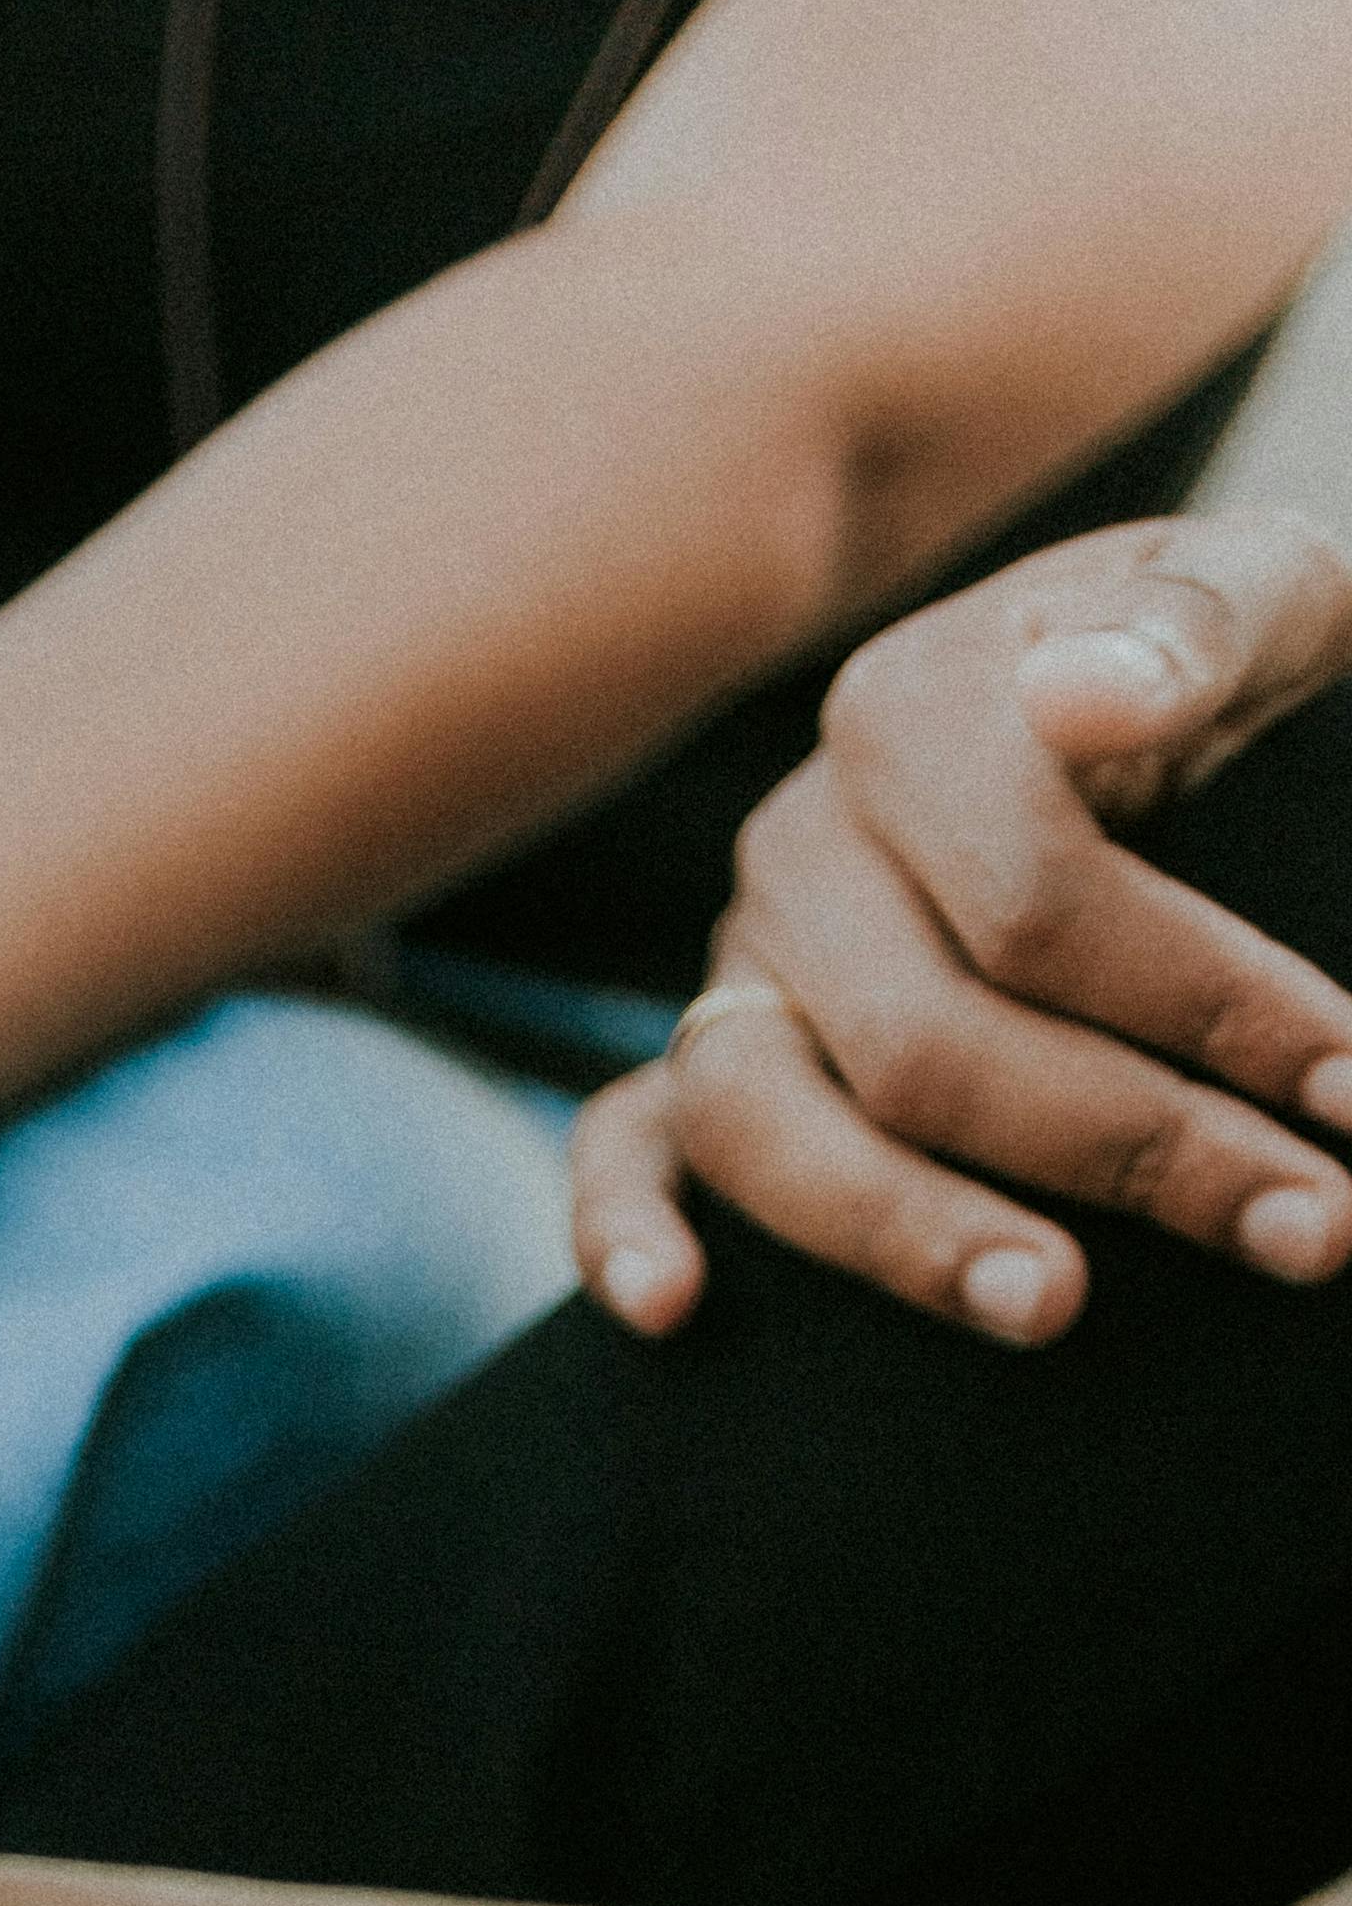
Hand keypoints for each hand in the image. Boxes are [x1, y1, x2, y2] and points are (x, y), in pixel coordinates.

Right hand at [574, 506, 1351, 1347]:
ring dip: (910, 1233)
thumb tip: (1088, 700)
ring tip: (1057, 1310)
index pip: (1037, 892)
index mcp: (917, 706)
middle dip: (1136, 1149)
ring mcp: (740, 961)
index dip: (1206, 1001)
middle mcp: (803, 839)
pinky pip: (627, 1146)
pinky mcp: (706, 1056)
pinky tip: (677, 1308)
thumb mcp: (1260, 595)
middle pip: (927, 1037)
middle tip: (1312, 1232)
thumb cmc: (1221, 667)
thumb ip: (1199, 615)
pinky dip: (624, 1228)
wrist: (1137, 695)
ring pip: (770, 1122)